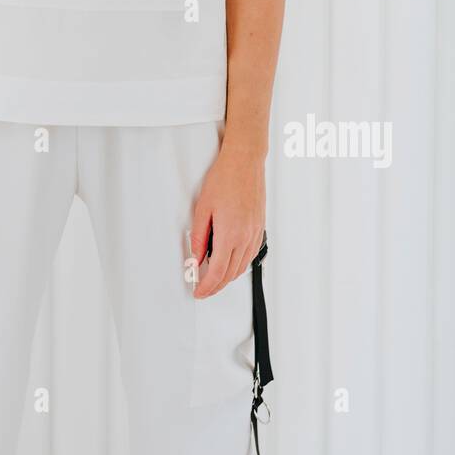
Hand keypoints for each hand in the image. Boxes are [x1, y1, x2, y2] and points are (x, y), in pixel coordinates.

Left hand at [190, 137, 265, 299]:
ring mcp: (255, 233)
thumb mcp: (202, 208)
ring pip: (242, 267)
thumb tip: (195, 256)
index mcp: (230, 234)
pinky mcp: (259, 228)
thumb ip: (199, 236)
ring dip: (227, 277)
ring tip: (213, 278)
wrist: (245, 162)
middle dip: (216, 286)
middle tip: (203, 288)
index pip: (217, 272)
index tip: (199, 292)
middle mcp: (245, 237)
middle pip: (230, 274)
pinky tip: (230, 262)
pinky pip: (250, 255)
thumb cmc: (224, 178)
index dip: (207, 287)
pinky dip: (239, 265)